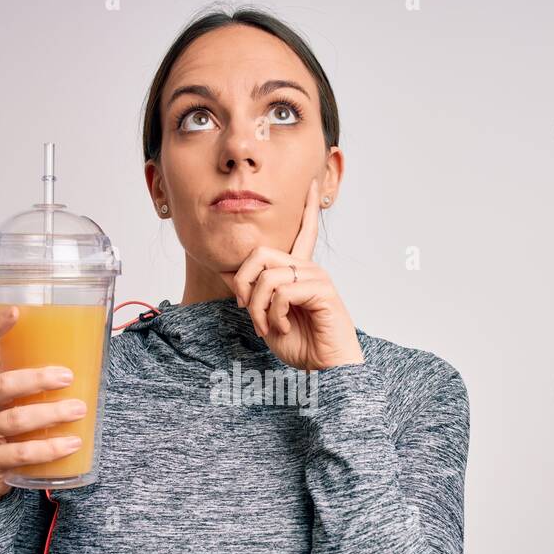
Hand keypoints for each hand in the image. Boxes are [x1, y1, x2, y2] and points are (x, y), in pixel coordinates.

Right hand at [0, 306, 86, 500]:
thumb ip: (21, 383)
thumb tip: (75, 363)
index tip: (16, 312)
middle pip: (3, 385)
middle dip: (38, 379)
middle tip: (68, 377)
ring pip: (16, 420)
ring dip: (52, 413)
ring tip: (78, 409)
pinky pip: (22, 453)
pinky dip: (50, 448)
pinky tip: (71, 443)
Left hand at [223, 178, 363, 370]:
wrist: (324, 370)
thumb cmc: (301, 346)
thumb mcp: (266, 317)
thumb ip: (252, 294)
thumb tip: (229, 273)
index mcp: (299, 271)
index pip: (304, 232)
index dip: (308, 208)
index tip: (312, 184)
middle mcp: (309, 268)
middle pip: (261, 254)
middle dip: (243, 283)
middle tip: (247, 310)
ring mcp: (317, 277)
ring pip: (267, 276)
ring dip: (257, 307)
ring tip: (265, 326)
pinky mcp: (322, 290)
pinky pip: (282, 292)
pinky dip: (272, 314)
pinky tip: (280, 328)